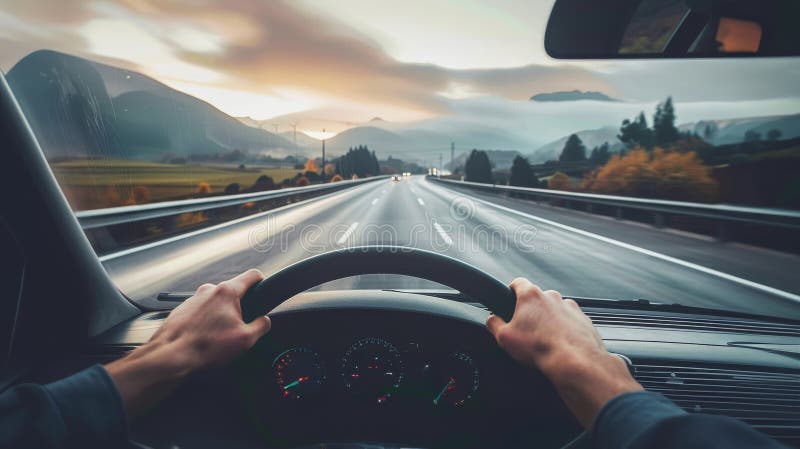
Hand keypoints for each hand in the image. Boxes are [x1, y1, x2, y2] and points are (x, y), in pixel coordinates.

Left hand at [106, 269, 270, 419]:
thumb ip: (262, 325)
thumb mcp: (246, 339)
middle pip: (233, 292)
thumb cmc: (205, 347)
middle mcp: (209, 290)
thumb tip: (264, 321)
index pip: (252, 275)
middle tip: (237, 328)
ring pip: (216, 303)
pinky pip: (201, 312)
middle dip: (239, 308)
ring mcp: (194, 298)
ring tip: (217, 338)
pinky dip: (205, 322)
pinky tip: (204, 339)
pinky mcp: (183, 309)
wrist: (170, 355)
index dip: (262, 282)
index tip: (263, 289)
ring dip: (220, 317)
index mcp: (227, 292)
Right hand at [486, 278, 641, 427]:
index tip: (509, 298)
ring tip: (545, 340)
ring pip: (555, 310)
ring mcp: (570, 307)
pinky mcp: (584, 320)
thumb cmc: (541, 348)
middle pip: (537, 298)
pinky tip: (560, 344)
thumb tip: (491, 320)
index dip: (511, 290)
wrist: (574, 361)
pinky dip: (565, 329)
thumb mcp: (504, 338)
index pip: (517, 283)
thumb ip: (493, 324)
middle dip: (531, 311)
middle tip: (526, 329)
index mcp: (531, 296)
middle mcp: (552, 296)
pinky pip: (570, 321)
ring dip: (549, 320)